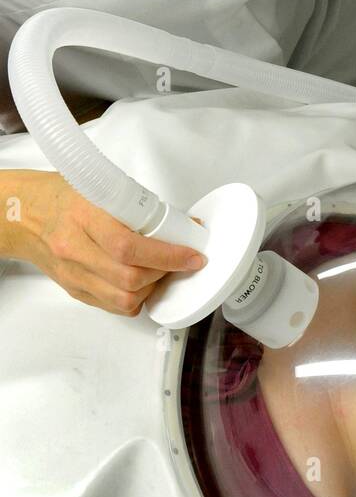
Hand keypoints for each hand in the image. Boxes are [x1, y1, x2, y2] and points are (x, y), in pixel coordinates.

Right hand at [1, 169, 206, 316]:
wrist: (23, 213)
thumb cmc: (65, 196)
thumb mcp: (104, 190)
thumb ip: (140, 208)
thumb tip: (185, 225)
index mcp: (84, 216)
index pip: (129, 247)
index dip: (167, 256)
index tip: (192, 256)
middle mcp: (74, 248)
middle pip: (129, 278)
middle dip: (164, 272)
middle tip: (179, 261)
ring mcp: (72, 273)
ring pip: (123, 299)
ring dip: (151, 288)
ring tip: (159, 270)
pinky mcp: (73, 289)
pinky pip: (112, 306)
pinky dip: (135, 298)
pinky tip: (141, 282)